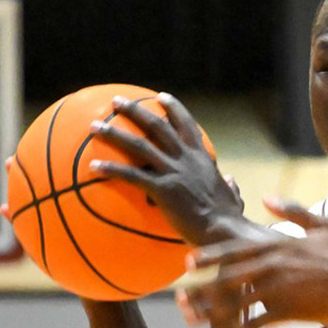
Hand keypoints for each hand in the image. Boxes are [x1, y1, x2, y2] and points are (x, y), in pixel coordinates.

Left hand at [88, 92, 245, 246]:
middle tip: (116, 101)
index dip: (174, 108)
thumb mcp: (234, 197)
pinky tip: (93, 166)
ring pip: (139, 145)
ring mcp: (173, 172)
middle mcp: (186, 159)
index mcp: (202, 158)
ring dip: (114, 133)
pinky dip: (111, 169)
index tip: (160, 97)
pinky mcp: (163, 189)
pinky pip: (131, 176)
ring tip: (94, 125)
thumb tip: (231, 179)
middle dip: (135, 110)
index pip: (187, 125)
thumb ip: (231, 186)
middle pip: (157, 126)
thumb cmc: (230, 219)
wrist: (225, 231)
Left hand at [179, 198, 327, 327]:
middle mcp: (272, 264)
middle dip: (201, 287)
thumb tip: (267, 198)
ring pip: (234, 300)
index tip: (189, 261)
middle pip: (225, 276)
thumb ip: (293, 210)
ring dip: (211, 311)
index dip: (209, 256)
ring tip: (194, 321)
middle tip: (181, 297)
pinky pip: (255, 322)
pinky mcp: (289, 309)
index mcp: (278, 243)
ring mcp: (278, 287)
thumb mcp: (322, 223)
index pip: (235, 249)